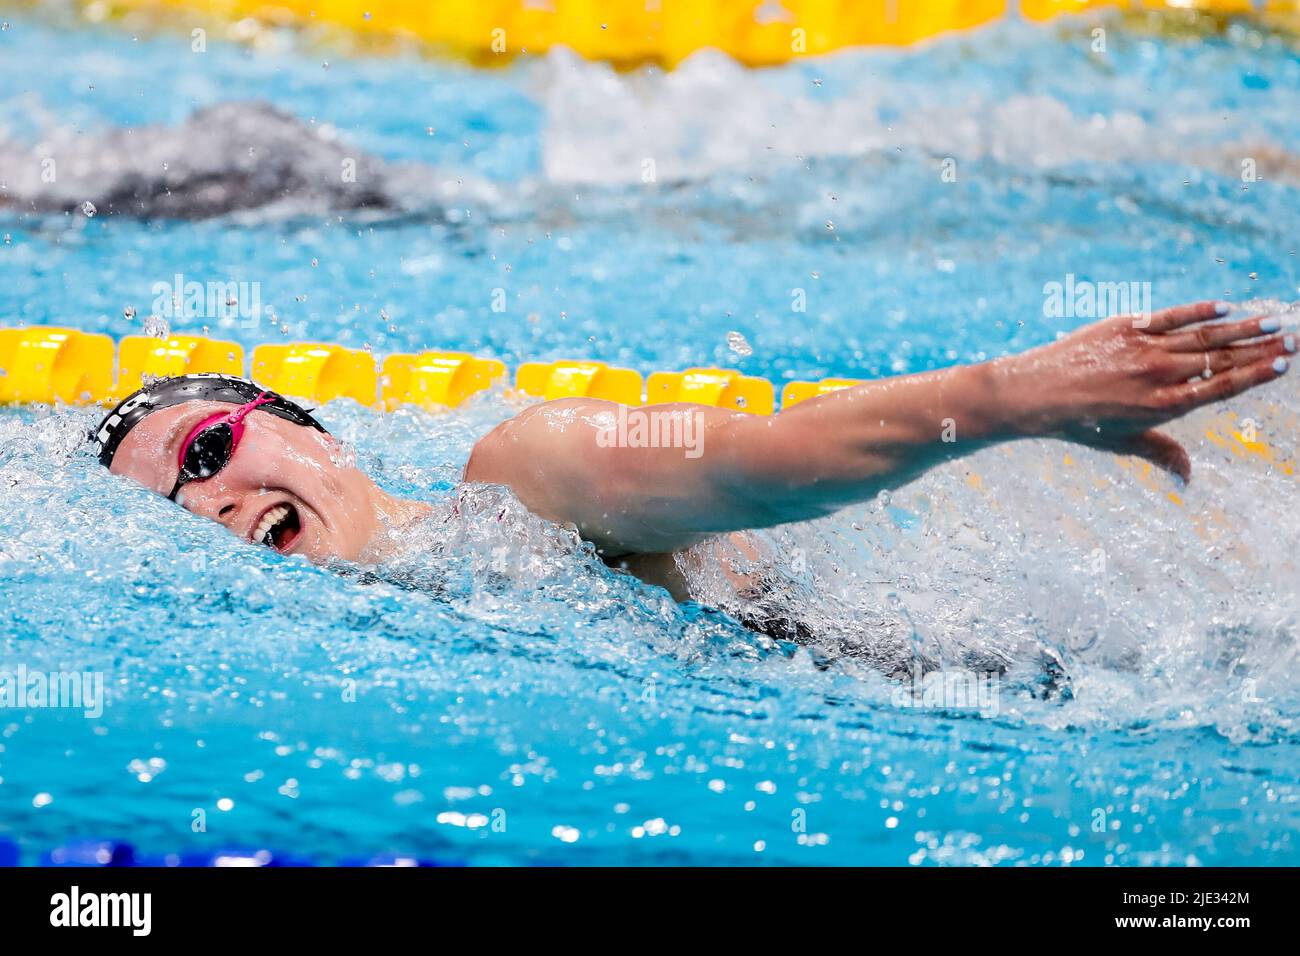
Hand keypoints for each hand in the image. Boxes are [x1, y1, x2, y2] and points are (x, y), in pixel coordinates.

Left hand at [992, 301, 1293, 480]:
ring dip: (1240, 328)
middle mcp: (1158, 376)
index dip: (1255, 375)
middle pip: (1220, 359)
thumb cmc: (1079, 424)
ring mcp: (1142, 349)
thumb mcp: (1122, 444)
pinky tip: (1224, 306)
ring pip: (1201, 335)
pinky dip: (1197, 311)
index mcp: (1163, 407)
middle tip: (1294, 338)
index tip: (1284, 364)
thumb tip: (1189, 480)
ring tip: (1272, 322)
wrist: (1032, 394)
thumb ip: (1161, 455)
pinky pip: (1169, 317)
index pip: (1220, 387)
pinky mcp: (1124, 327)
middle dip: (1260, 349)